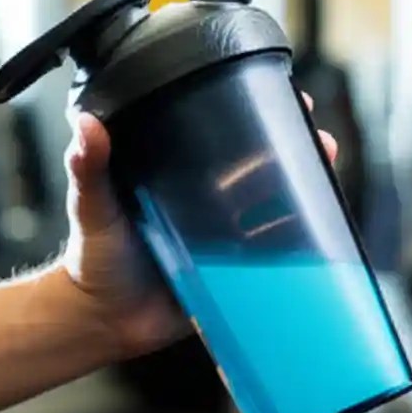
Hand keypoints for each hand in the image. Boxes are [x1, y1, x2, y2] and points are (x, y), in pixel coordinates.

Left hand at [58, 95, 338, 359]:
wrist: (102, 321)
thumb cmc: (94, 259)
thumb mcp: (93, 206)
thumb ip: (88, 168)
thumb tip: (87, 126)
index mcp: (178, 174)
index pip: (221, 132)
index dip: (252, 111)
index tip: (276, 91)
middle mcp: (207, 201)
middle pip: (262, 165)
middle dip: (296, 148)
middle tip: (317, 138)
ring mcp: (226, 237)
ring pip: (277, 206)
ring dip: (305, 191)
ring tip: (324, 174)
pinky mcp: (236, 273)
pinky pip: (274, 254)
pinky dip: (299, 242)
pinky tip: (319, 230)